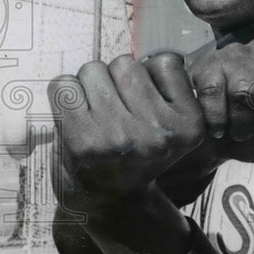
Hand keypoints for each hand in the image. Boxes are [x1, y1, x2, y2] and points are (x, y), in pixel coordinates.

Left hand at [48, 53, 203, 209]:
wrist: (113, 201)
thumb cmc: (140, 153)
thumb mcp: (176, 126)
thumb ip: (171, 85)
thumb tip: (156, 52)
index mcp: (190, 125)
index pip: (165, 62)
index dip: (150, 73)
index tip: (145, 99)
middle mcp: (160, 132)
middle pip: (126, 63)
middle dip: (117, 77)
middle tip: (116, 108)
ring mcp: (121, 137)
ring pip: (93, 69)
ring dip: (90, 85)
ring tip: (97, 113)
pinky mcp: (84, 142)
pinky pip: (64, 85)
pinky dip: (64, 93)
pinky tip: (75, 115)